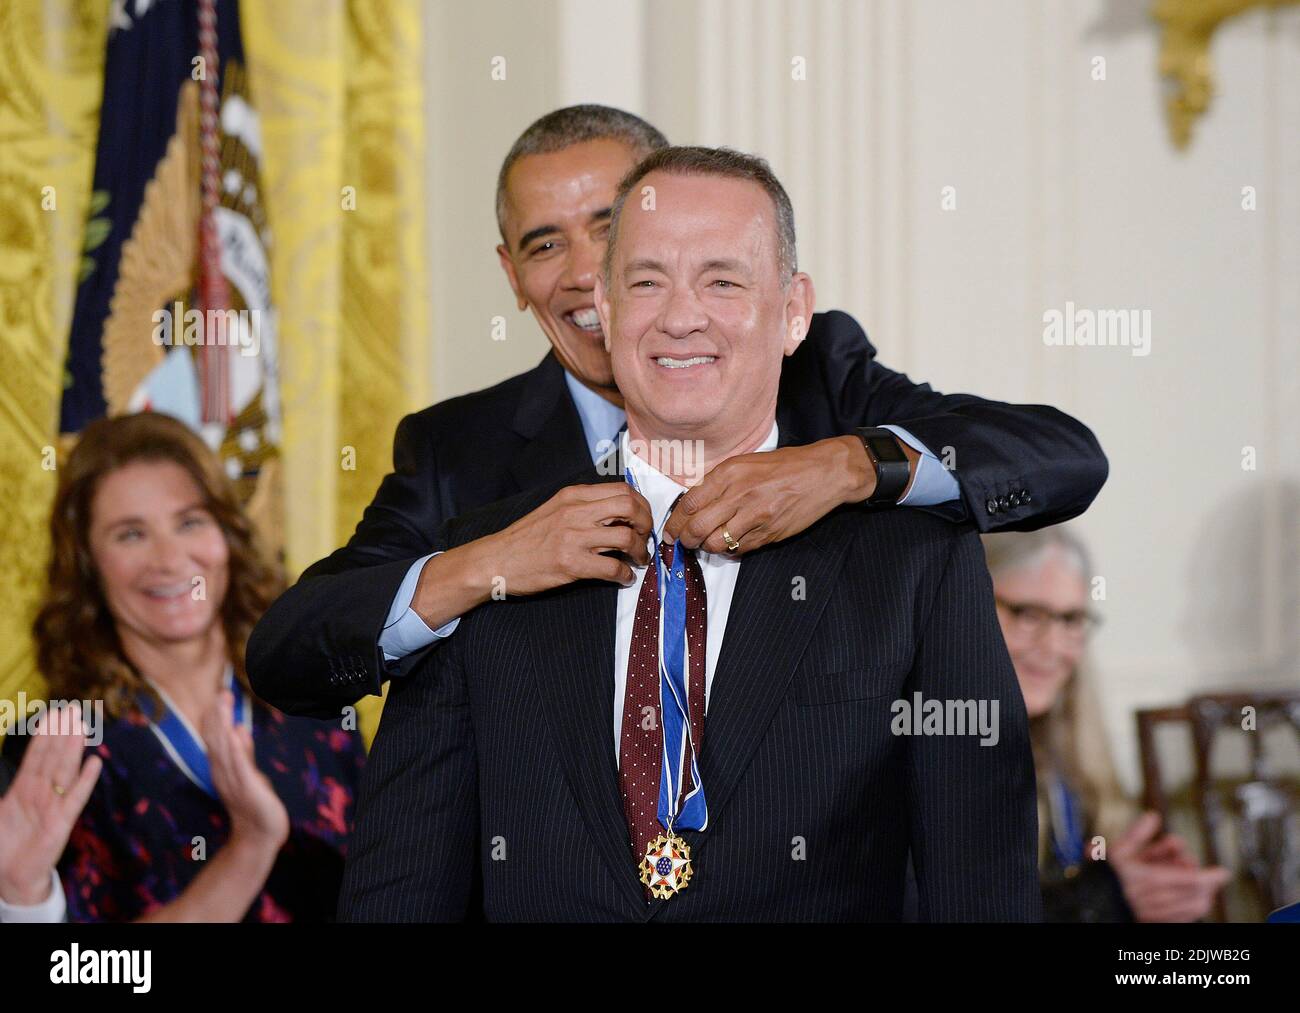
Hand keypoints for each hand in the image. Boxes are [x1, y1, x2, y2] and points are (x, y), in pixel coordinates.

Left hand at [0, 702, 101, 906]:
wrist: (12, 877)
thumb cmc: (4, 846)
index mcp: (22, 790)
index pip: (36, 757)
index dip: (44, 736)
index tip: (53, 714)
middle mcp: (41, 793)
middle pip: (53, 759)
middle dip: (62, 734)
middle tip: (72, 710)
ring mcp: (53, 806)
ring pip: (64, 772)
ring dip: (73, 749)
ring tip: (81, 727)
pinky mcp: (63, 823)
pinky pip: (76, 799)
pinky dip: (85, 782)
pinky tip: (94, 763)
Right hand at [202, 691, 288, 849]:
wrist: (259, 836)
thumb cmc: (254, 803)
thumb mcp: (248, 772)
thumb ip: (243, 752)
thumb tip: (238, 728)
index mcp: (224, 768)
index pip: (217, 739)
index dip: (218, 717)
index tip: (220, 695)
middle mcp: (224, 773)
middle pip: (217, 740)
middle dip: (219, 715)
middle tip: (221, 692)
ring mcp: (234, 780)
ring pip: (225, 749)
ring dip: (224, 725)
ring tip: (223, 704)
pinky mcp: (248, 788)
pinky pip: (240, 766)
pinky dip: (237, 749)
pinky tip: (235, 733)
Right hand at [412, 484, 652, 626]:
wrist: (496, 559)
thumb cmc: (526, 537)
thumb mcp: (554, 509)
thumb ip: (583, 506)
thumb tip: (618, 513)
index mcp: (573, 495)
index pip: (622, 490)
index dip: (642, 505)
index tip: (643, 520)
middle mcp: (575, 511)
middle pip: (630, 507)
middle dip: (646, 524)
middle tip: (645, 539)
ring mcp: (573, 537)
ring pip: (626, 537)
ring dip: (640, 551)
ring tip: (638, 560)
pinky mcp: (570, 563)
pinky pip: (612, 567)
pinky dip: (624, 575)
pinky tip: (623, 578)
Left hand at [664, 435, 909, 555]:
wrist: (823, 473)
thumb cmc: (783, 466)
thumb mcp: (745, 463)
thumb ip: (719, 482)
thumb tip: (693, 504)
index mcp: (729, 473)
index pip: (689, 503)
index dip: (675, 522)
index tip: (670, 531)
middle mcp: (739, 494)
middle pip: (697, 528)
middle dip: (684, 540)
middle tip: (683, 543)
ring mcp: (755, 516)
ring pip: (715, 543)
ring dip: (706, 547)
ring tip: (707, 543)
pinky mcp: (769, 533)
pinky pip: (739, 549)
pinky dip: (729, 549)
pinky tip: (731, 542)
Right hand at [1109, 811, 1230, 921]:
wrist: (1093, 903)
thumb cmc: (1105, 878)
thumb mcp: (1118, 850)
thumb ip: (1137, 834)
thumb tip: (1152, 817)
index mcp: (1152, 880)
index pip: (1193, 880)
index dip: (1212, 876)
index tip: (1223, 872)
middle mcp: (1158, 900)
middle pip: (1197, 896)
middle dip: (1205, 884)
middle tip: (1205, 874)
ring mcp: (1158, 914)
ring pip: (1192, 909)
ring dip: (1200, 896)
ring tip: (1197, 887)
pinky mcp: (1155, 922)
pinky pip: (1182, 919)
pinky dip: (1190, 911)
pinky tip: (1186, 902)